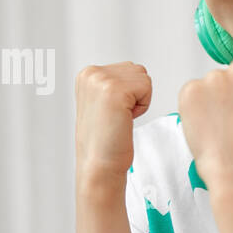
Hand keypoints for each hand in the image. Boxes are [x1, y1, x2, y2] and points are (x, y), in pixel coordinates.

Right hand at [75, 62, 152, 178]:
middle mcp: (91, 73)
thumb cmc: (104, 138)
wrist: (99, 164)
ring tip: (119, 118)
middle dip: (134, 95)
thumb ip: (111, 81)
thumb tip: (131, 69)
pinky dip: (142, 107)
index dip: (127, 94)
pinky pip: (147, 88)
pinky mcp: (115, 90)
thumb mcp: (100, 100)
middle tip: (116, 116)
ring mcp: (101, 80)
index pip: (128, 68)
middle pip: (137, 70)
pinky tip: (124, 119)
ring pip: (143, 78)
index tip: (110, 112)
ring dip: (138, 101)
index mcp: (86, 74)